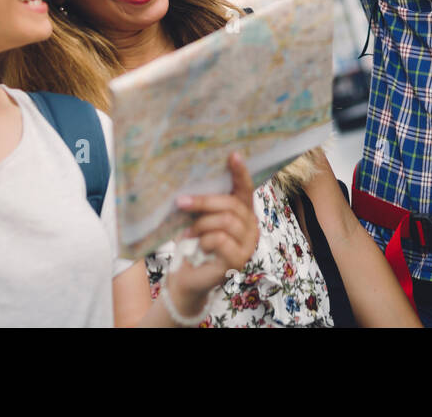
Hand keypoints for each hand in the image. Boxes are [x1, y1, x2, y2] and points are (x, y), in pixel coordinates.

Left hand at [167, 153, 259, 310]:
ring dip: (201, 224)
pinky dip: (205, 240)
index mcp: (243, 212)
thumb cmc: (192, 244)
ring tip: (188, 232)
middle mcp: (251, 226)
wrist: (186, 277)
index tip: (233, 155)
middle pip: (232, 204)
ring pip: (226, 221)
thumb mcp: (197, 218)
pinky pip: (221, 239)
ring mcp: (248, 244)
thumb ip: (202, 203)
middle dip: (204, 201)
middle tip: (180, 202)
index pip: (245, 189)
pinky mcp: (239, 260)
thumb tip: (190, 181)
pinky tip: (197, 245)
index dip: (240, 172)